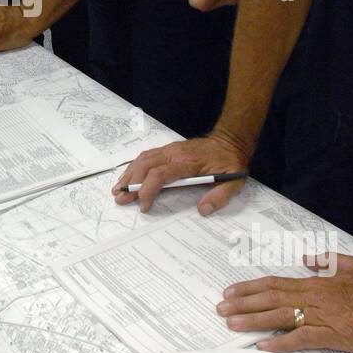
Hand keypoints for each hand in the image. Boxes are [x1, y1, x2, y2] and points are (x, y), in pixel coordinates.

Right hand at [112, 131, 248, 212]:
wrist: (230, 141)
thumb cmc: (230, 162)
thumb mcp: (233, 182)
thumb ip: (219, 197)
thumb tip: (203, 210)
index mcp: (188, 162)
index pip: (160, 174)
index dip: (148, 190)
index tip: (144, 206)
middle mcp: (174, 153)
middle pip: (145, 165)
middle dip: (131, 183)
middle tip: (120, 199)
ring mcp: (170, 150)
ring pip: (143, 159)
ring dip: (129, 174)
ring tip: (118, 189)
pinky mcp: (169, 150)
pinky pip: (147, 156)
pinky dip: (135, 167)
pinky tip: (129, 176)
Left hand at [217, 254, 352, 352]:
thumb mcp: (352, 266)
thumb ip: (327, 261)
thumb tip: (306, 261)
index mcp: (317, 282)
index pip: (275, 283)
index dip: (250, 287)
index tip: (230, 291)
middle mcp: (314, 297)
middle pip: (271, 298)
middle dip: (242, 303)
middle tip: (219, 308)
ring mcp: (322, 317)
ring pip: (280, 316)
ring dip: (253, 320)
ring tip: (231, 323)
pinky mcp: (333, 336)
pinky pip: (301, 339)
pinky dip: (281, 342)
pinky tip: (263, 346)